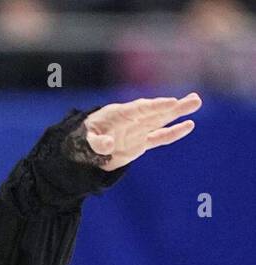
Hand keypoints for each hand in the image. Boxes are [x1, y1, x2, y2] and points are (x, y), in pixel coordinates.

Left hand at [79, 93, 200, 171]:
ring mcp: (138, 130)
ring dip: (178, 113)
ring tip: (196, 102)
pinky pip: (159, 137)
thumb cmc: (83, 139)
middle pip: (155, 111)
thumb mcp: (85, 140)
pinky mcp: (141, 143)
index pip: (140, 108)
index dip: (155, 106)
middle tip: (194, 99)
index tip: (171, 102)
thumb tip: (110, 145)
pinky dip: (172, 133)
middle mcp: (132, 120)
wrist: (83, 150)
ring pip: (161, 121)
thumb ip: (97, 142)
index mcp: (118, 114)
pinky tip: (188, 125)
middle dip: (173, 106)